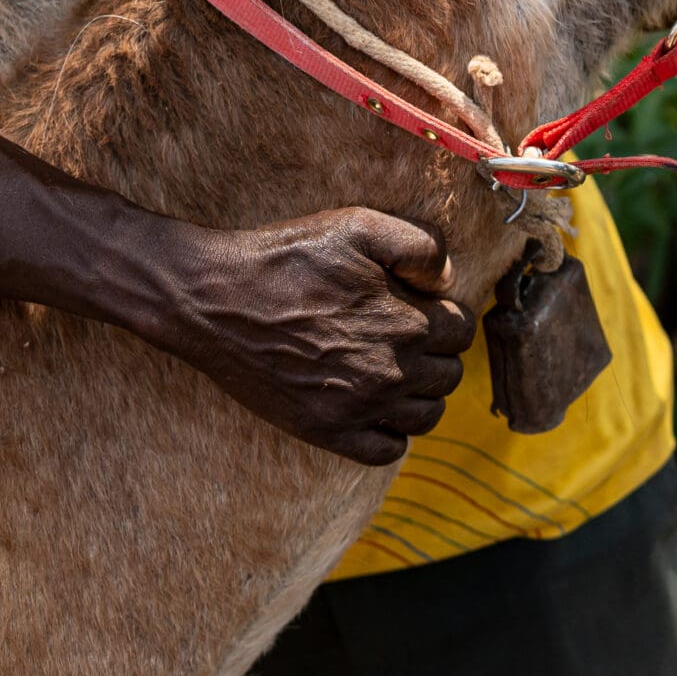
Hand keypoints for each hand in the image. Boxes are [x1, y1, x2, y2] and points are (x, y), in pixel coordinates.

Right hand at [148, 207, 475, 465]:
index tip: (421, 307)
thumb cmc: (287, 258)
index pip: (462, 331)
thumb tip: (447, 281)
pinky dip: (391, 433)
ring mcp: (358, 406)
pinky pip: (385, 451)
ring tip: (395, 371)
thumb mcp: (358, 224)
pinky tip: (374, 407)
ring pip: (426, 416)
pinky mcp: (325, 431)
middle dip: (437, 353)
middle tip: (404, 335)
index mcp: (406, 322)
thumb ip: (420, 246)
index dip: (446, 315)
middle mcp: (390, 371)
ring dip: (420, 394)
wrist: (215, 300)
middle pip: (449, 375)